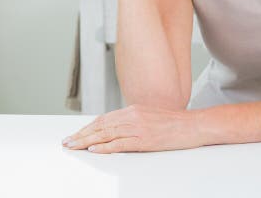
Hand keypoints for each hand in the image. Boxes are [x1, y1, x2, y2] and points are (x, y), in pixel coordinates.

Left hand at [62, 104, 201, 153]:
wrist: (193, 125)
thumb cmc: (174, 123)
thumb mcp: (149, 116)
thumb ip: (133, 121)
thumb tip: (116, 129)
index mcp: (132, 110)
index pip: (103, 119)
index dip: (87, 127)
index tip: (75, 134)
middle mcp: (132, 116)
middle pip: (100, 126)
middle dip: (81, 135)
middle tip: (67, 142)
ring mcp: (138, 127)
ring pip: (105, 134)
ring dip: (86, 141)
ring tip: (73, 146)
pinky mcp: (144, 139)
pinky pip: (120, 144)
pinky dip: (105, 147)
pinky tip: (94, 150)